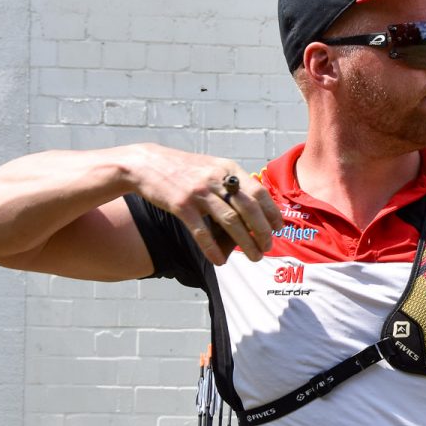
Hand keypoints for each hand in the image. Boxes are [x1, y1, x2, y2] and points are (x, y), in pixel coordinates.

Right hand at [124, 144, 283, 265]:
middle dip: (263, 231)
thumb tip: (256, 204)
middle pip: (249, 209)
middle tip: (268, 247)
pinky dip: (212, 249)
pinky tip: (219, 261)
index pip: (259, 192)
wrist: (147, 164)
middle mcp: (216, 180)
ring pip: (230, 222)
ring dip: (246, 243)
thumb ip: (233, 182)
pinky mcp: (181, 205)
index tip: (278, 228)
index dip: (272, 212)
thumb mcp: (213, 167)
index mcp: (228, 169)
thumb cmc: (184, 169)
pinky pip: (201, 232)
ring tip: (254, 256)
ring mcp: (199, 193)